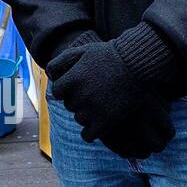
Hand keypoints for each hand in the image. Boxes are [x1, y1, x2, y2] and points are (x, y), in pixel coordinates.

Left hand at [48, 37, 174, 154]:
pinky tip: (99, 123)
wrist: (138, 63)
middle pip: (69, 105)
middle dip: (78, 99)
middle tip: (94, 92)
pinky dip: (91, 131)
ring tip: (100, 104)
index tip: (77, 86)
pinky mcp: (106, 121)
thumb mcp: (84, 51)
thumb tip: (49, 75)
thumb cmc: (110, 54)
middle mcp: (80, 96)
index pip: (57, 92)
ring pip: (79, 119)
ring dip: (86, 113)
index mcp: (73, 79)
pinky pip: (88, 135)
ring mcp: (93, 110)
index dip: (66, 89)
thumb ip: (62, 60)